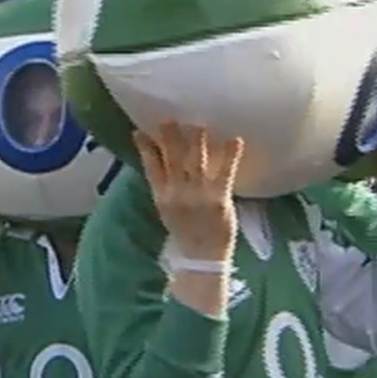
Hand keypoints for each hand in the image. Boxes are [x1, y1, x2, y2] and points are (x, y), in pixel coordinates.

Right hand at [134, 122, 242, 261]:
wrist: (202, 258)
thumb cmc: (186, 232)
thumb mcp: (166, 210)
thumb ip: (164, 186)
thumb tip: (159, 162)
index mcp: (162, 196)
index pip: (151, 166)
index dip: (145, 147)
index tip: (141, 129)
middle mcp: (178, 192)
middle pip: (173, 158)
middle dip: (171, 137)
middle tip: (171, 119)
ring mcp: (198, 195)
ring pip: (196, 160)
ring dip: (197, 140)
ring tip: (199, 125)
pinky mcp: (219, 199)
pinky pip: (225, 172)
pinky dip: (230, 155)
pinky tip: (236, 139)